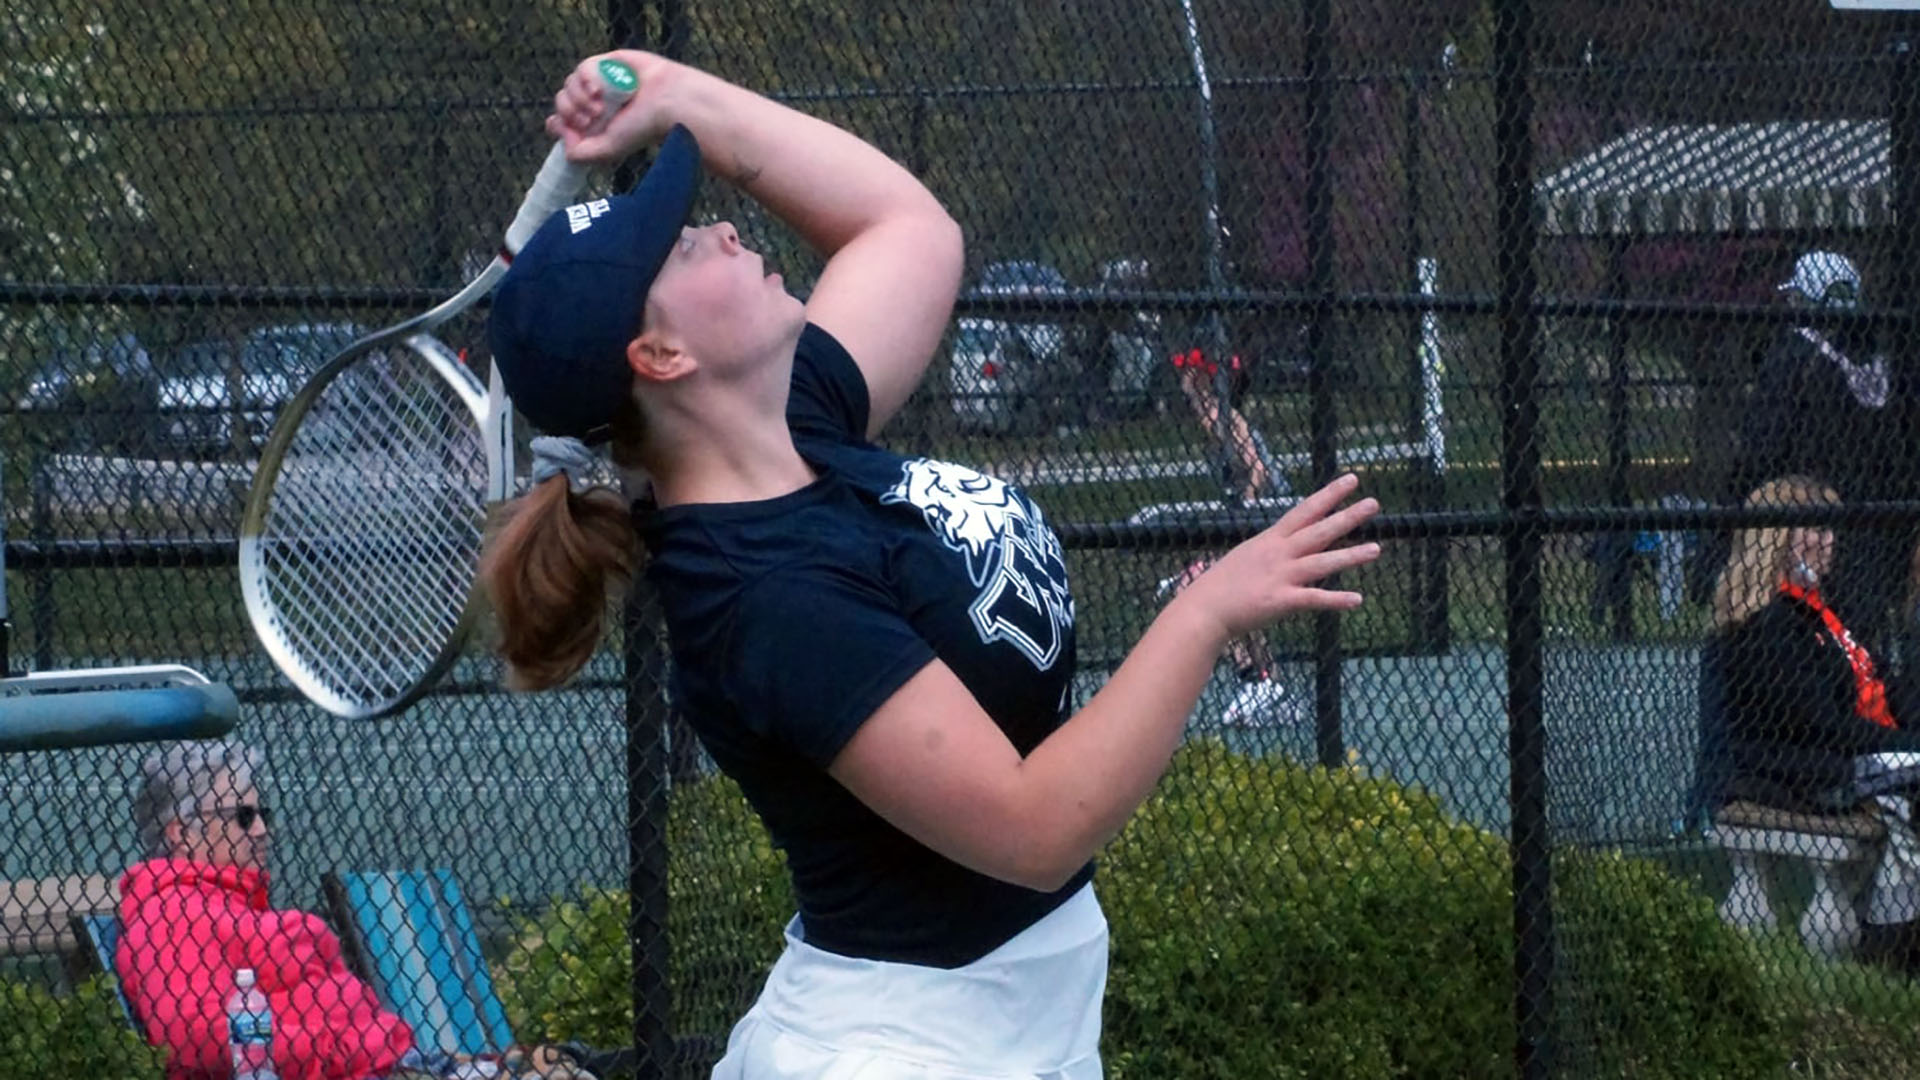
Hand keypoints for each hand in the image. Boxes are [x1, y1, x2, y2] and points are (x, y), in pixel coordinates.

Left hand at [545, 51, 678, 164]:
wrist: (667, 102)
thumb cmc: (644, 127)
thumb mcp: (608, 150)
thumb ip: (580, 153)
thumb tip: (560, 133)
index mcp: (595, 125)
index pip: (562, 121)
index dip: (556, 122)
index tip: (558, 125)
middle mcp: (595, 103)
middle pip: (562, 102)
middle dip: (570, 112)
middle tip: (590, 119)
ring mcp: (600, 82)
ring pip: (569, 85)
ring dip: (579, 97)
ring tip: (600, 107)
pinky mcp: (606, 63)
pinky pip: (582, 68)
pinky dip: (585, 79)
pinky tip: (598, 90)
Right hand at [1171, 473, 1380, 639]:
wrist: (1204, 609)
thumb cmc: (1222, 585)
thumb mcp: (1247, 556)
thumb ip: (1270, 550)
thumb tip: (1287, 545)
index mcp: (1270, 540)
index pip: (1305, 511)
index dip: (1329, 494)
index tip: (1351, 480)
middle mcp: (1279, 553)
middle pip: (1319, 531)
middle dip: (1347, 516)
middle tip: (1374, 503)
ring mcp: (1281, 576)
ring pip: (1322, 563)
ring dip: (1350, 556)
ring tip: (1376, 549)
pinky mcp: (1281, 601)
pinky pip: (1313, 599)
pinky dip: (1336, 600)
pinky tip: (1357, 599)